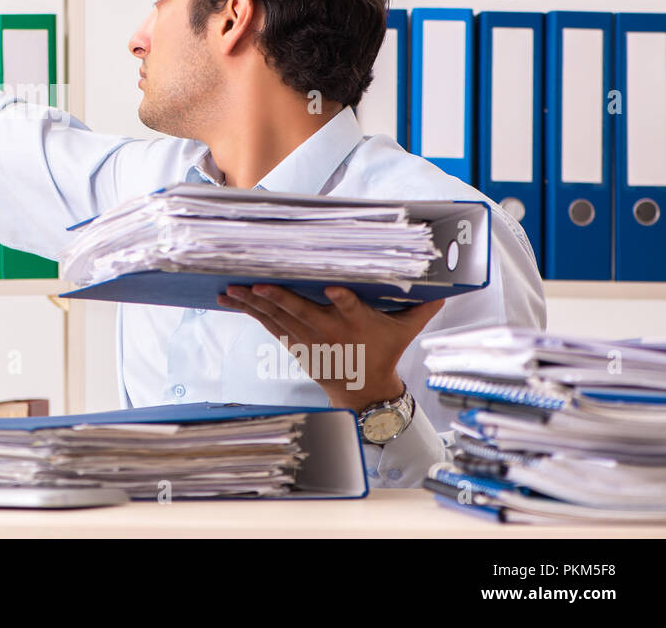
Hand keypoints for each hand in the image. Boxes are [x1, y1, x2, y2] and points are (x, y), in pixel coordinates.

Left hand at [216, 284, 444, 411]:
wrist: (362, 390)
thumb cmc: (382, 353)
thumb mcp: (405, 331)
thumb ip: (421, 308)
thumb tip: (445, 288)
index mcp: (356, 322)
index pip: (350, 307)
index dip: (342, 298)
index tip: (331, 288)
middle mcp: (328, 330)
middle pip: (301, 312)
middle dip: (279, 298)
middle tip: (258, 285)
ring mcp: (308, 338)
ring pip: (277, 317)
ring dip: (252, 303)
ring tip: (230, 289)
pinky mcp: (294, 343)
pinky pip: (268, 324)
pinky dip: (249, 312)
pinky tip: (230, 300)